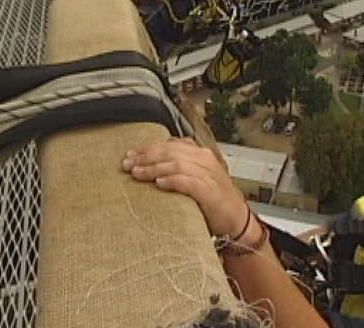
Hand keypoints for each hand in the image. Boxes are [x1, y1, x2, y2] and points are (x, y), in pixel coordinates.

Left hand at [122, 138, 248, 238]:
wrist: (236, 219)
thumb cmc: (214, 199)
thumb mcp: (197, 175)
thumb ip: (179, 165)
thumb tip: (151, 161)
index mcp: (200, 153)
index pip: (169, 144)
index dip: (147, 148)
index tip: (130, 155)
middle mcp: (204, 160)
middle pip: (170, 152)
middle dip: (146, 157)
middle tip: (128, 164)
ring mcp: (208, 175)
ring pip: (176, 164)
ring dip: (154, 168)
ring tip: (137, 173)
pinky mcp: (209, 192)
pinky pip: (188, 182)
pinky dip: (172, 180)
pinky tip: (159, 183)